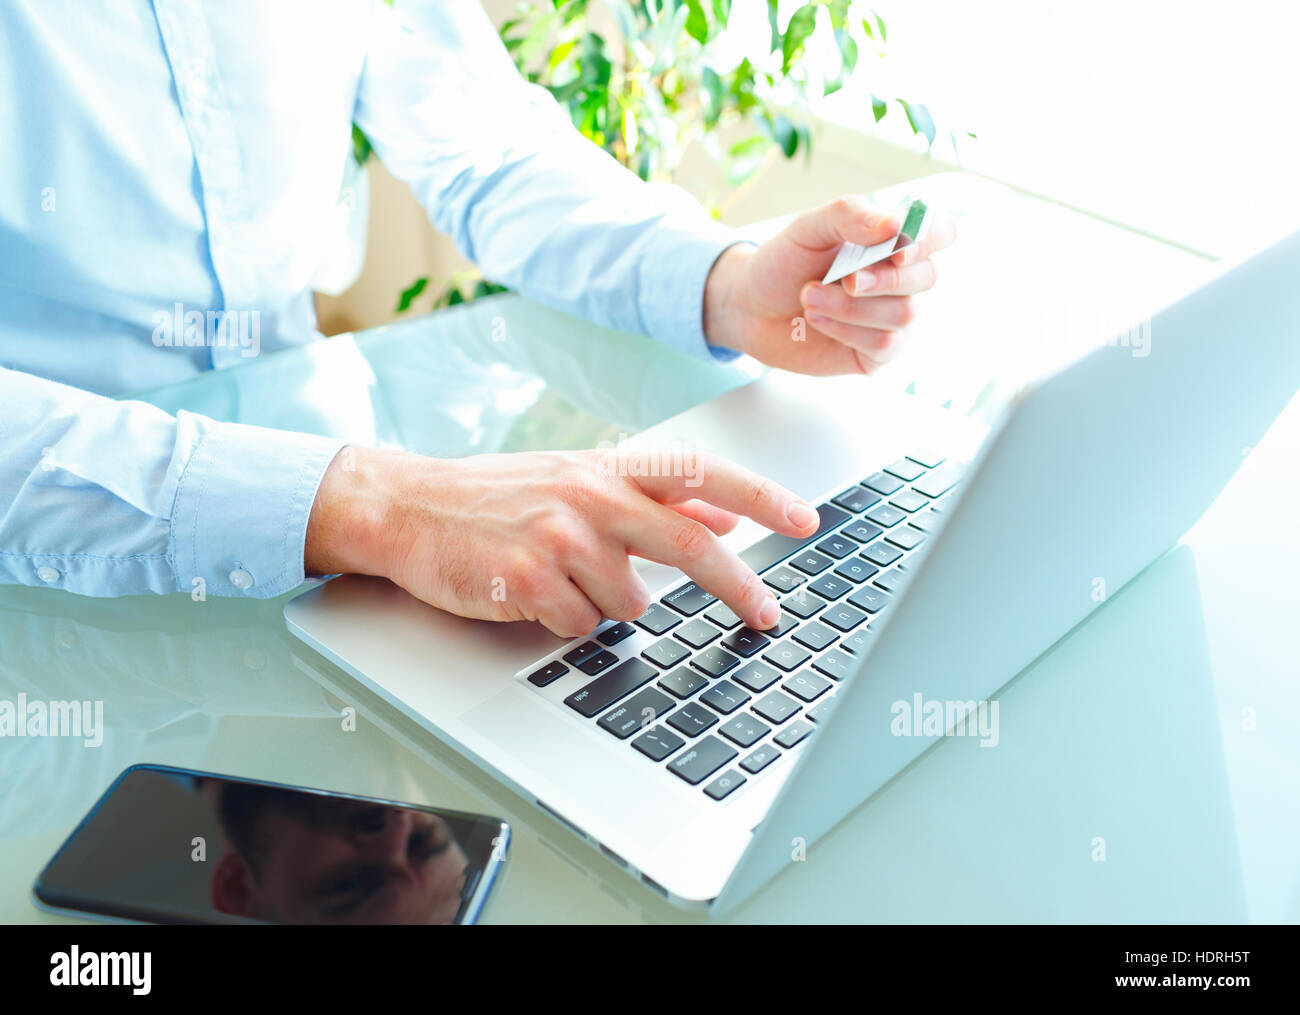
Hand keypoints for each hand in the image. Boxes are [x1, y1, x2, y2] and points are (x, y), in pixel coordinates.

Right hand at [304, 446, 820, 637]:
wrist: (408, 507)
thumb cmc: (497, 496)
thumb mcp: (577, 479)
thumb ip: (651, 497)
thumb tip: (722, 514)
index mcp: (606, 468)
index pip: (700, 474)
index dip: (760, 496)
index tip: (805, 519)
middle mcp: (589, 496)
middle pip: (688, 546)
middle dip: (737, 587)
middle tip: (767, 615)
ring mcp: (558, 539)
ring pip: (630, 604)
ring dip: (605, 604)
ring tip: (559, 578)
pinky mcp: (527, 581)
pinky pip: (580, 626)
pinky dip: (564, 620)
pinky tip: (531, 593)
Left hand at [703, 195, 956, 373]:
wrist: (749, 307)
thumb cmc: (783, 263)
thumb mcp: (808, 228)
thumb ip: (848, 216)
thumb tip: (895, 225)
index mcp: (891, 241)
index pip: (939, 233)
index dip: (930, 239)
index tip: (898, 249)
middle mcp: (898, 279)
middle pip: (927, 277)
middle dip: (883, 279)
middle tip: (843, 278)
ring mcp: (889, 318)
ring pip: (903, 314)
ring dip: (851, 306)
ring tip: (809, 297)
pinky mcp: (874, 353)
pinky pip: (884, 344)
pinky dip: (846, 330)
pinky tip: (816, 319)